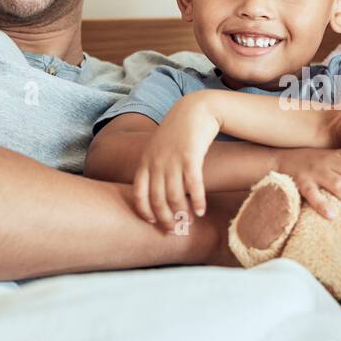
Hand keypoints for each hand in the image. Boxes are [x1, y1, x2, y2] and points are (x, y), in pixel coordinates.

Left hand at [133, 95, 221, 228]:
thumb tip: (158, 190)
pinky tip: (201, 211)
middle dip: (165, 218)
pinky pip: (193, 186)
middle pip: (157, 199)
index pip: (138, 194)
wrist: (196, 110)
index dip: (144, 211)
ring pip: (175, 196)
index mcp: (146, 161)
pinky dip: (197, 201)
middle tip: (173, 230)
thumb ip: (155, 166)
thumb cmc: (178, 132)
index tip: (152, 222)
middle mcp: (156, 163)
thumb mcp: (159, 147)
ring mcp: (172, 160)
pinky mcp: (190, 157)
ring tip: (189, 222)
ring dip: (182, 213)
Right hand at [276, 148, 340, 219]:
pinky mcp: (301, 182)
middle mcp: (327, 160)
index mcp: (336, 153)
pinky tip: (332, 215)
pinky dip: (323, 205)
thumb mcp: (327, 158)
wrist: (279, 160)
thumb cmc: (308, 162)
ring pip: (338, 183)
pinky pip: (314, 194)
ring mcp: (314, 171)